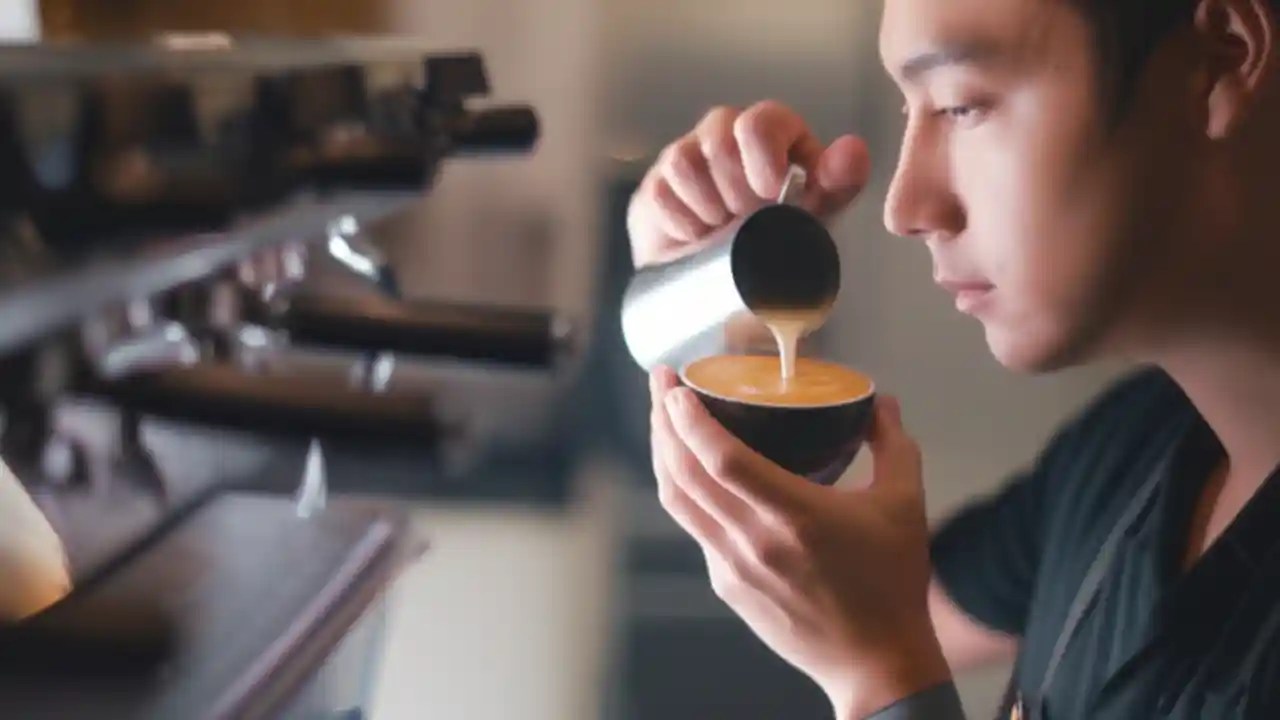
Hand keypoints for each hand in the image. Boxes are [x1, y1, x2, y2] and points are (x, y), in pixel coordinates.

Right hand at [627, 101, 870, 267]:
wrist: (723, 283)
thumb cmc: (777, 240)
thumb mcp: (816, 216)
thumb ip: (838, 184)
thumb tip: (853, 150)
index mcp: (774, 134)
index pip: (762, 120)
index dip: (762, 155)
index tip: (768, 193)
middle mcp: (729, 134)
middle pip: (721, 138)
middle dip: (735, 190)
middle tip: (746, 219)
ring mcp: (689, 155)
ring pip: (684, 160)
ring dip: (707, 205)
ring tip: (721, 228)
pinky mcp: (658, 182)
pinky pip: (660, 191)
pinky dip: (681, 220)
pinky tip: (695, 235)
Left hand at [649, 368, 950, 717]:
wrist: (875, 663)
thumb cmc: (892, 584)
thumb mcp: (905, 505)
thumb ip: (892, 445)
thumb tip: (881, 401)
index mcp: (795, 516)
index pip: (722, 460)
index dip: (689, 420)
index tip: (677, 385)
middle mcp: (754, 540)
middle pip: (684, 473)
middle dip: (663, 421)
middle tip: (661, 383)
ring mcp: (733, 566)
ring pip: (677, 500)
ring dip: (663, 454)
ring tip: (663, 418)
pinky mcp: (726, 584)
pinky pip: (694, 526)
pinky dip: (683, 489)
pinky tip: (689, 468)